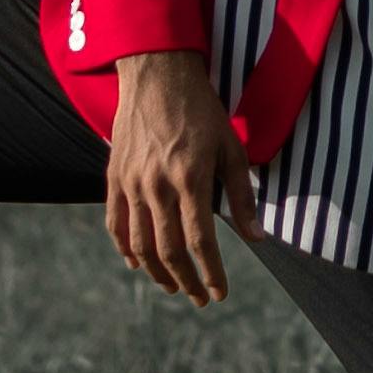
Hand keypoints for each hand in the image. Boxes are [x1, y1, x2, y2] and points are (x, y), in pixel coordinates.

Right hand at [107, 49, 255, 307]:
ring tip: (173, 286)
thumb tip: (257, 238)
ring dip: (157, 273)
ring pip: (140, 244)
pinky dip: (125, 248)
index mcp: (190, 179)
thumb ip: (242, 195)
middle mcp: (157, 186)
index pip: (201, 242)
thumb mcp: (232, 148)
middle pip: (169, 251)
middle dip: (186, 281)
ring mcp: (132, 183)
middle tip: (198, 299)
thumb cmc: (202, 110)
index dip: (211, 273)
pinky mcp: (114, 176)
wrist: (157, 73)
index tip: (220, 293)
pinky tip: (137, 263)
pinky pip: (115, 222)